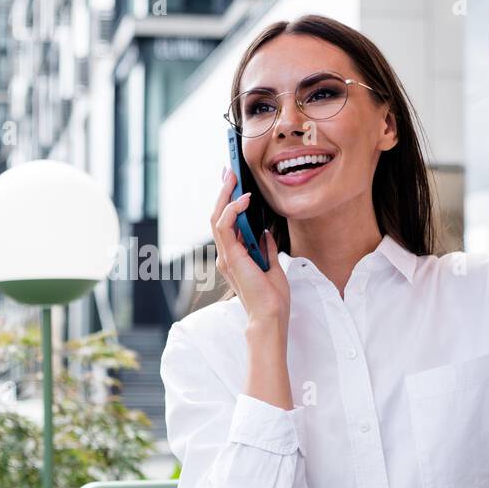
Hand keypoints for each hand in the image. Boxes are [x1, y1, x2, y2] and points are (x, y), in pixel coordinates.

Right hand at [211, 166, 290, 328]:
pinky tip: (244, 198)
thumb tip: (264, 231)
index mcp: (234, 257)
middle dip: (223, 192)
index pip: (226, 224)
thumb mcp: (272, 265)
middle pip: (217, 216)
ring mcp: (226, 256)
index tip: (233, 183)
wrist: (271, 316)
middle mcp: (226, 255)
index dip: (228, 202)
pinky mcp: (230, 257)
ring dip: (224, 195)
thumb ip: (265, 248)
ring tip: (232, 176)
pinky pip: (224, 226)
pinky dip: (232, 209)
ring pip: (217, 217)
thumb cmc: (272, 298)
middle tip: (229, 171)